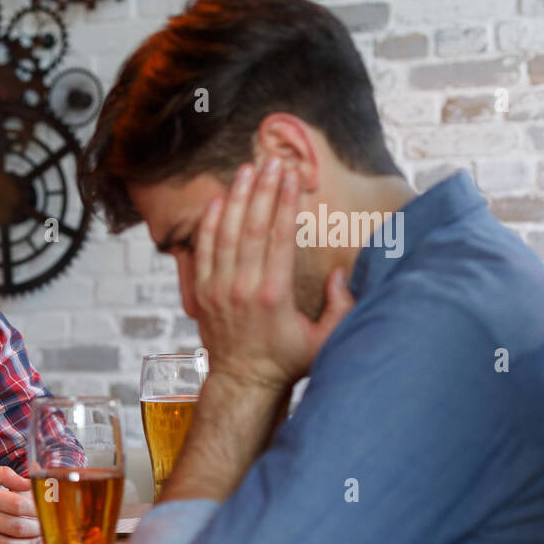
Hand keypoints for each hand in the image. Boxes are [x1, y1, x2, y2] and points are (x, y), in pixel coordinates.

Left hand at [192, 159, 354, 392]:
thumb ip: (341, 308)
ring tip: (246, 170)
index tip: (292, 176)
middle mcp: (242, 287)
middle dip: (263, 190)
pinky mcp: (202, 293)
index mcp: (273, 294)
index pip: (280, 237)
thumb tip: (341, 273)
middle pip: (252, 227)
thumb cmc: (288, 361)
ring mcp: (218, 289)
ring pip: (226, 234)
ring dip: (237, 199)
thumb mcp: (325, 341)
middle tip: (272, 161)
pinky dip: (209, 224)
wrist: (243, 381)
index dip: (286, 202)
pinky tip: (219, 201)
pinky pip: (202, 251)